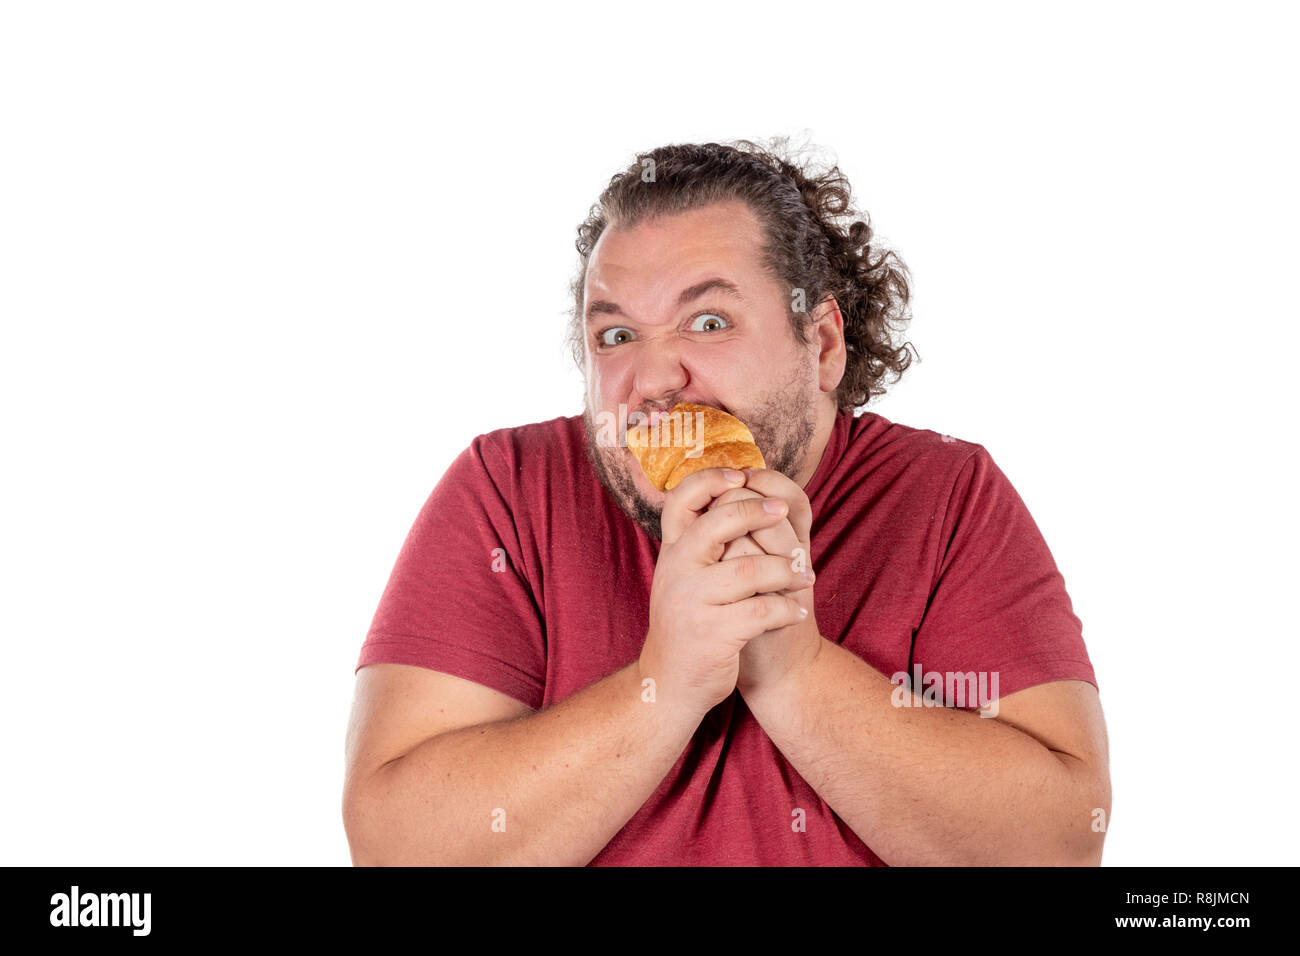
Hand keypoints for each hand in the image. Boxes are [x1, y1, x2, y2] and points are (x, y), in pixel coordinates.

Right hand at [639, 468, 812, 718]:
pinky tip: (796, 611)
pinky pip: (762, 610)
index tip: (741, 475)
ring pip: (749, 569)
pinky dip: (787, 609)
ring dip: (785, 570)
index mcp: (671, 552)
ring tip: (804, 576)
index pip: (681, 500)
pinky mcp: (712, 634)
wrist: (670, 684)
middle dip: (758, 513)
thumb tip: (743, 491)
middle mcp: (675, 571)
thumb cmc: (690, 623)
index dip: (710, 480)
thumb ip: (705, 543)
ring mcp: (691, 603)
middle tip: (783, 514)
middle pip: (718, 524)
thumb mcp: (685, 577)